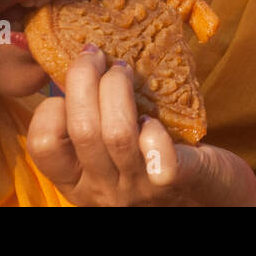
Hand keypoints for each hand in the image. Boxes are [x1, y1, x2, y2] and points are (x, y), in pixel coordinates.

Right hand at [26, 45, 255, 206]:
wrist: (212, 201)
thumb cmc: (155, 164)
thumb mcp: (112, 154)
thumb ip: (93, 123)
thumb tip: (76, 62)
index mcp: (79, 181)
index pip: (43, 146)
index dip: (50, 108)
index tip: (71, 81)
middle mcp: (103, 188)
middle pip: (81, 130)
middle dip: (84, 79)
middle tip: (96, 54)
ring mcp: (138, 187)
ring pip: (116, 134)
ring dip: (117, 89)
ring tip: (124, 68)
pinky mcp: (174, 179)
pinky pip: (157, 154)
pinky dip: (153, 130)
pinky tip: (154, 118)